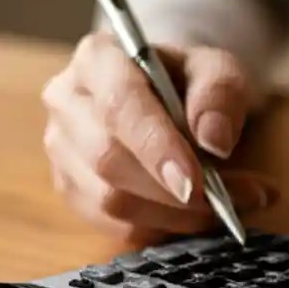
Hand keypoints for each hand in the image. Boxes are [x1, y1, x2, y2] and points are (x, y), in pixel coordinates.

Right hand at [42, 33, 275, 241]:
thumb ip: (221, 94)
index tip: (195, 182)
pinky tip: (196, 216)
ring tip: (223, 207)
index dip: (156, 148)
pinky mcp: (72, 188)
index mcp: (98, 59)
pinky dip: (163, 228)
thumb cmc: (190, 81)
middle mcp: (67, 102)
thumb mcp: (219, 70)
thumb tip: (215, 141)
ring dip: (174, 215)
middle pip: (107, 159)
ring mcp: (62, 149)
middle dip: (170, 191)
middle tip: (226, 199)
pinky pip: (115, 225)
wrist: (169, 97)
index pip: (119, 106)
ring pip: (109, 200)